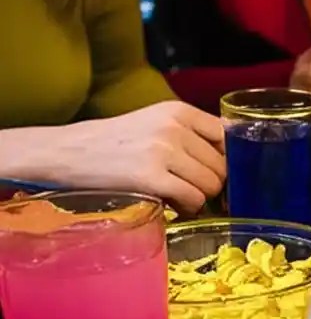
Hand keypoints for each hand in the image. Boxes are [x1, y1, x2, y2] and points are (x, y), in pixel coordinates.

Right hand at [23, 101, 223, 211]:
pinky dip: (189, 207)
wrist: (70, 152)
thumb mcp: (156, 124)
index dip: (225, 160)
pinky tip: (174, 204)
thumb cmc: (117, 142)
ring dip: (200, 198)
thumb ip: (191, 135)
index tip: (215, 172)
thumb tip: (231, 161)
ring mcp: (164, 151)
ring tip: (179, 196)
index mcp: (179, 111)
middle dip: (211, 183)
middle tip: (191, 189)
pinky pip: (194, 198)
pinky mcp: (152, 176)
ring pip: (211, 185)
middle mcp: (174, 127)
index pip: (226, 137)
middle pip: (222, 166)